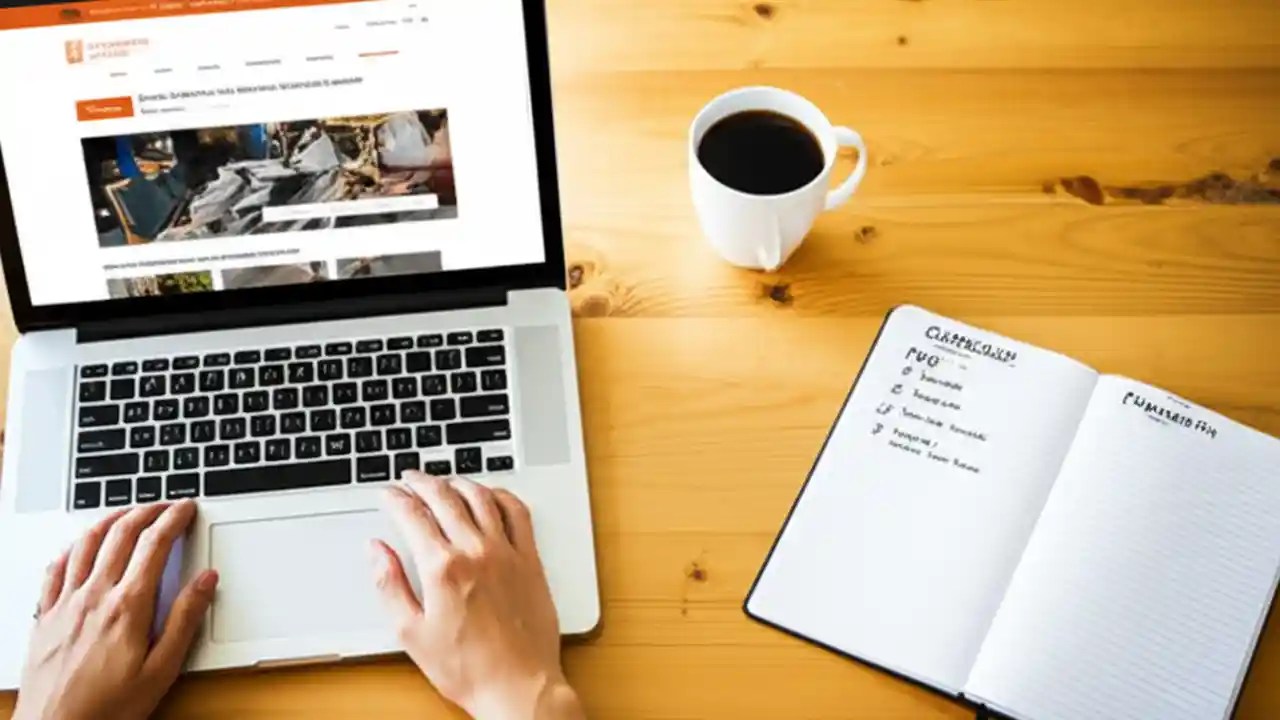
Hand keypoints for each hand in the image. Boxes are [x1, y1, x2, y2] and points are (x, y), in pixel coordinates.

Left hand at [14, 500, 217, 719]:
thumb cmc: (109, 709)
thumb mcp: (163, 669)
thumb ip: (186, 619)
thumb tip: (205, 581)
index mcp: (128, 606)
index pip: (154, 545)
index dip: (173, 519)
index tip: (186, 509)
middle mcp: (94, 596)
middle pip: (121, 534)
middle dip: (146, 511)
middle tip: (164, 505)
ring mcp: (65, 604)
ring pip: (86, 543)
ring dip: (110, 519)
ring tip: (127, 513)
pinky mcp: (44, 616)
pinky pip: (55, 568)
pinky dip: (72, 547)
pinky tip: (80, 546)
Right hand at [372, 473, 584, 719]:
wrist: (517, 686)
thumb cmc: (466, 668)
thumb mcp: (410, 632)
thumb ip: (389, 585)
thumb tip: (376, 551)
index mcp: (442, 568)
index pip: (412, 515)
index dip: (395, 498)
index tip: (386, 493)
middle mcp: (476, 551)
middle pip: (445, 497)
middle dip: (422, 482)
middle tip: (410, 478)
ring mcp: (506, 552)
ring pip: (480, 497)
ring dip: (458, 482)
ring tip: (444, 481)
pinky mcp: (531, 560)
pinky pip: (518, 513)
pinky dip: (501, 495)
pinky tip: (490, 494)